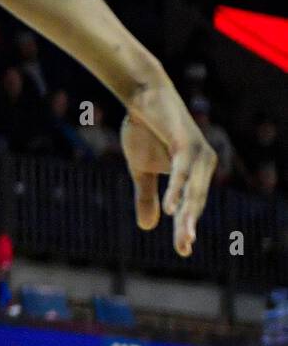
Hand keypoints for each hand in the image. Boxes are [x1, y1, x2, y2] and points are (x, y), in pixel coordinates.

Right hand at [121, 90, 215, 256]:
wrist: (141, 96)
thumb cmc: (144, 129)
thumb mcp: (141, 169)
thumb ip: (147, 196)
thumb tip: (148, 227)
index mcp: (195, 171)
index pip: (192, 204)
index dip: (187, 225)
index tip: (183, 249)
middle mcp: (204, 163)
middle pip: (196, 201)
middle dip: (189, 225)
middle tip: (184, 248)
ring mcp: (198, 153)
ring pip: (193, 191)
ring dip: (187, 215)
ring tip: (184, 237)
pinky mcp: (186, 144)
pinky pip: (182, 173)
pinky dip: (176, 191)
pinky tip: (170, 209)